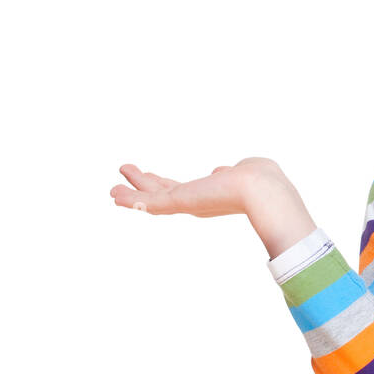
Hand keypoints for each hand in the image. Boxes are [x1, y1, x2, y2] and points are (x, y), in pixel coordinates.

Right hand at [109, 157, 283, 218]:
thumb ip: (227, 172)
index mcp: (211, 195)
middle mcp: (197, 202)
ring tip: (112, 188)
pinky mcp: (178, 203)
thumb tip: (219, 172)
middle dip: (144, 186)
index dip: (165, 184)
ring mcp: (186, 204)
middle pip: (163, 194)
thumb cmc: (260, 177)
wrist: (260, 187)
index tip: (150, 176)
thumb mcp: (243, 169)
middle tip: (127, 174)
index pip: (182, 190)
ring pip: (152, 199)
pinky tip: (115, 194)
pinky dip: (130, 200)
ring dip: (132, 192)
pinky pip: (147, 203)